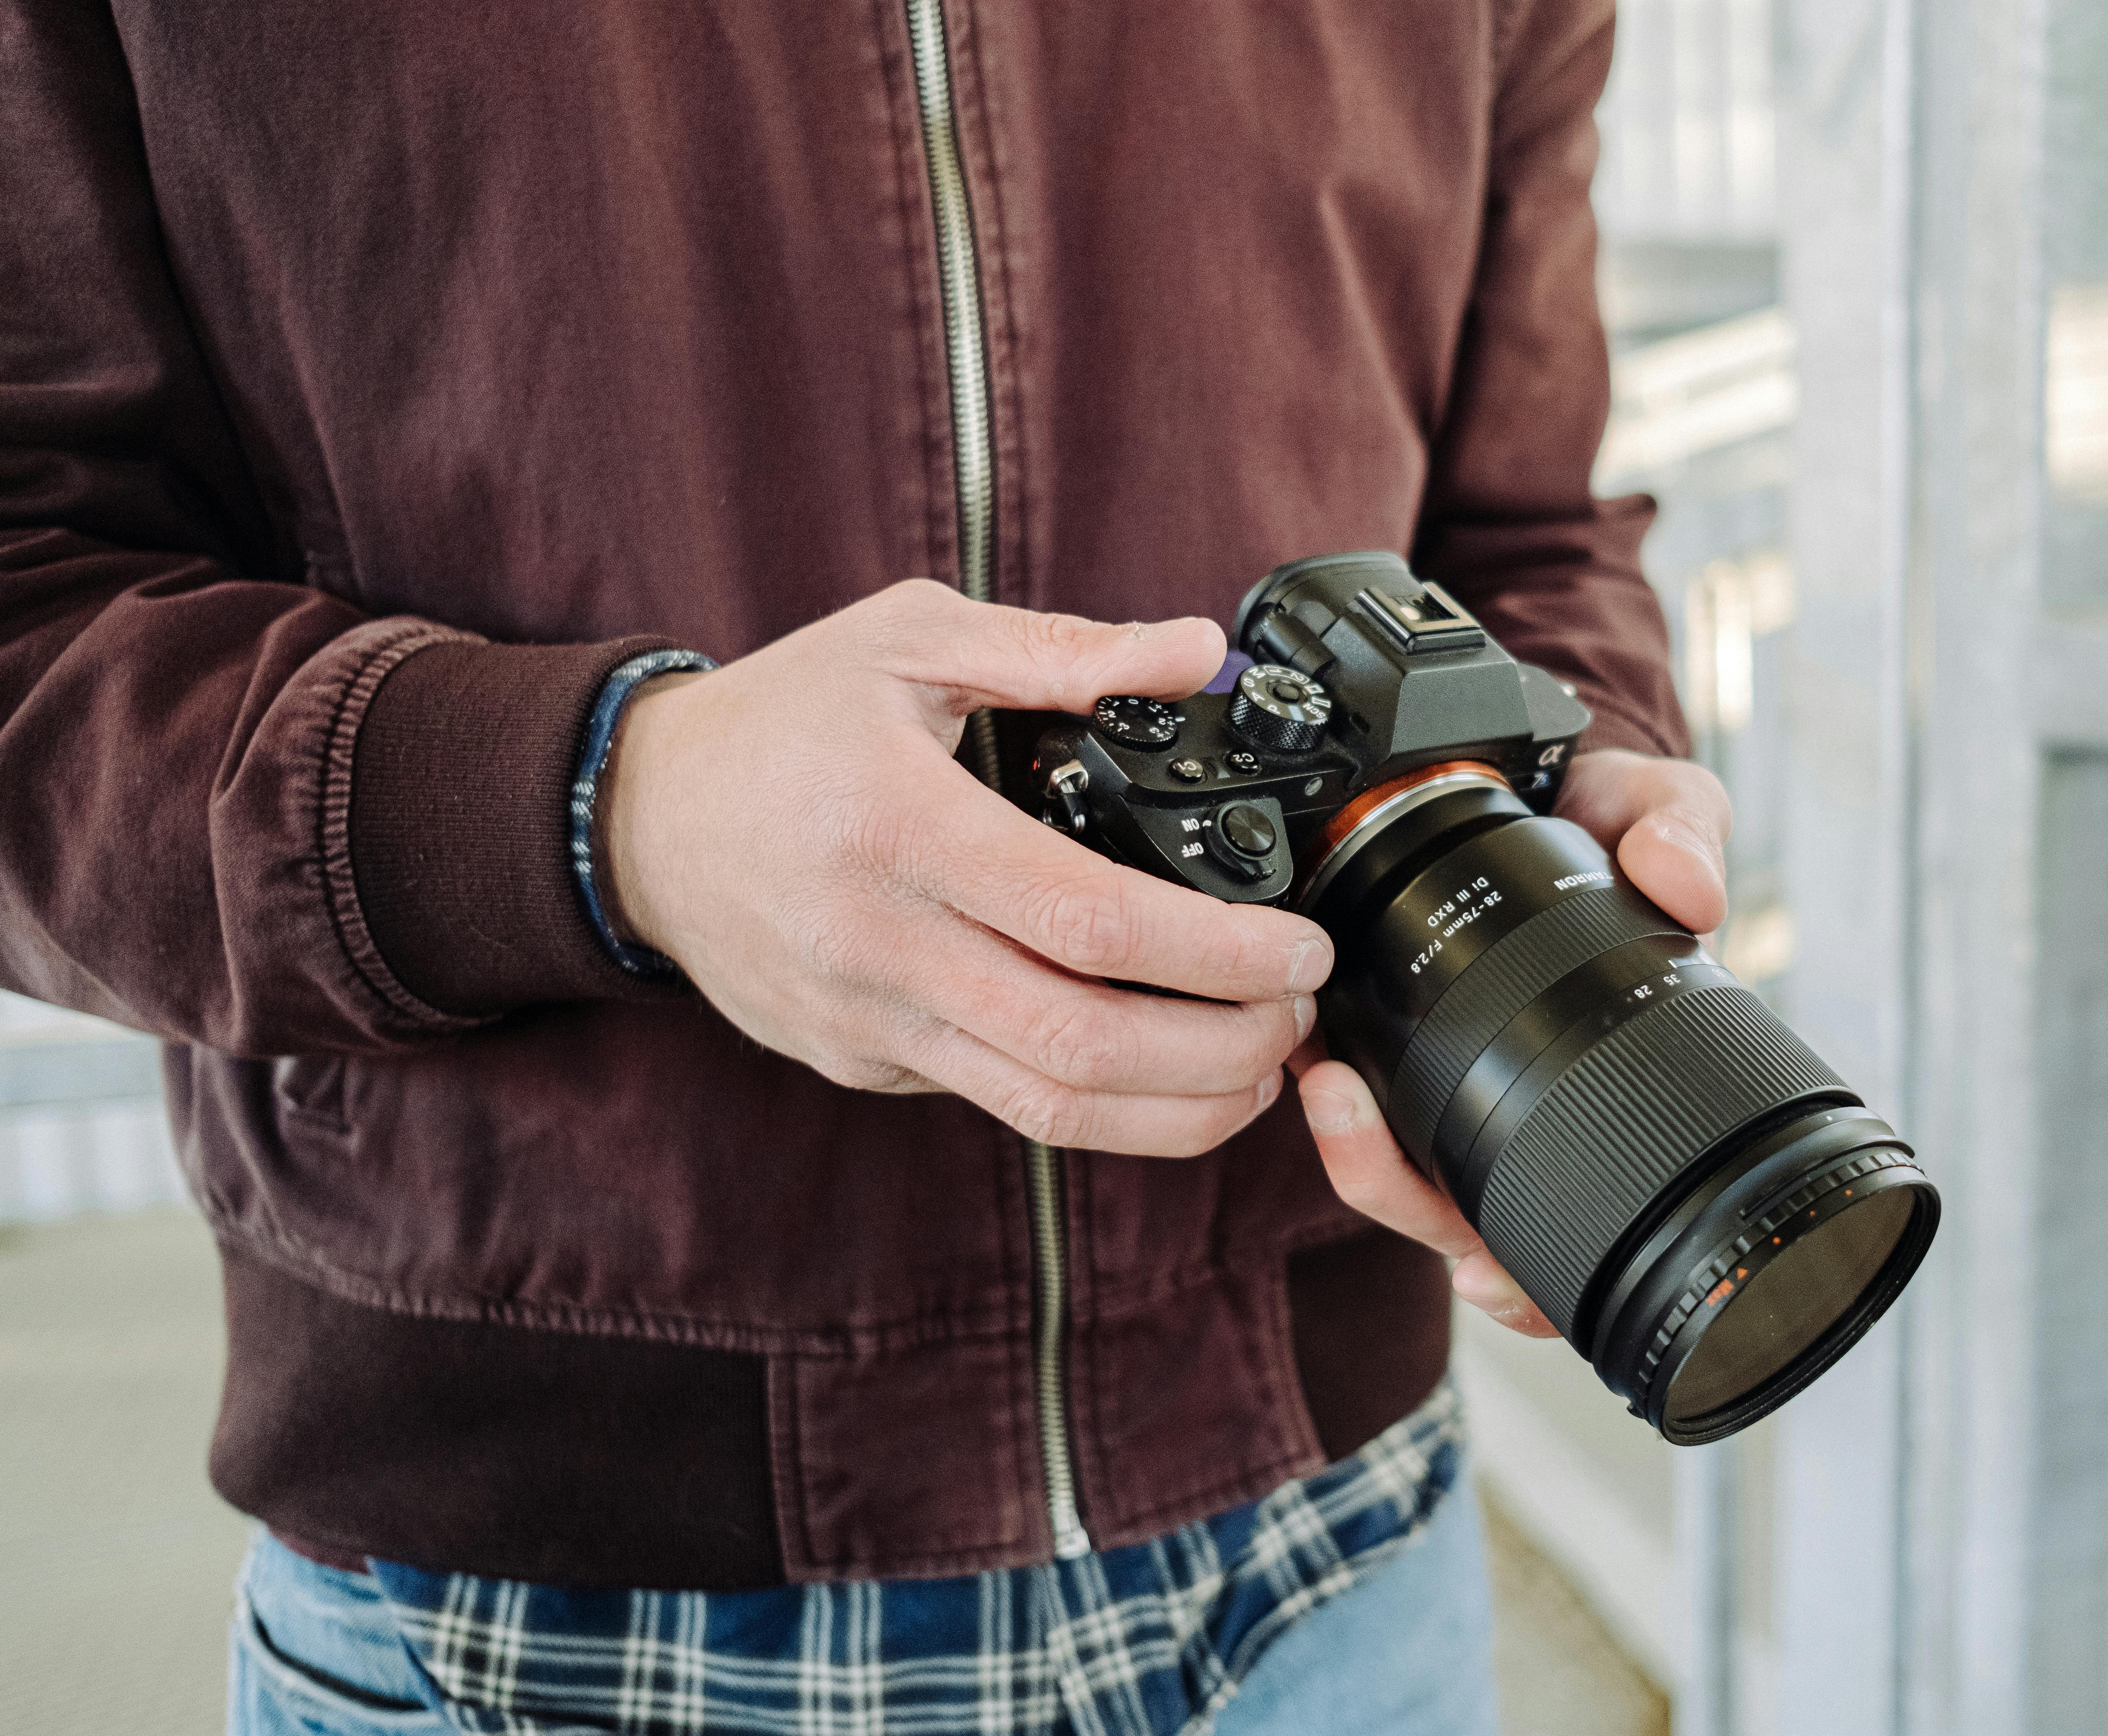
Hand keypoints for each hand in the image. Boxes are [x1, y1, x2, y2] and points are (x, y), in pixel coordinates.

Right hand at [598, 580, 1333, 1157]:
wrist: (639, 820)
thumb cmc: (781, 719)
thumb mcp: (909, 636)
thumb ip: (1061, 646)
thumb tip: (1197, 648)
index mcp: (901, 825)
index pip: (1090, 920)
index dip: (1218, 952)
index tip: (1300, 949)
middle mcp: (881, 942)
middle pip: (1084, 1041)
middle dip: (1223, 1048)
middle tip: (1298, 1017)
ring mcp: (868, 1018)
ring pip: (1048, 1105)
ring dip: (1179, 1109)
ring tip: (1260, 1068)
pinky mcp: (863, 1062)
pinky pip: (999, 1101)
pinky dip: (1103, 1104)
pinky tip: (1168, 1070)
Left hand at [1292, 748, 1731, 1335]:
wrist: (1545, 782)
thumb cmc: (1610, 821)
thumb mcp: (1654, 803)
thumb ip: (1679, 829)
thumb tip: (1692, 892)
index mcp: (1605, 1074)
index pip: (1578, 1217)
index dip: (1532, 1281)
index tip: (1484, 1275)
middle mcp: (1537, 1105)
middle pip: (1470, 1225)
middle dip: (1412, 1204)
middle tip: (1360, 1122)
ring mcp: (1465, 1088)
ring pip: (1410, 1185)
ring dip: (1363, 1160)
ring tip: (1328, 1086)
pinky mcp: (1398, 1054)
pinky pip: (1368, 1119)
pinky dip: (1340, 1115)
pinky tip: (1319, 1073)